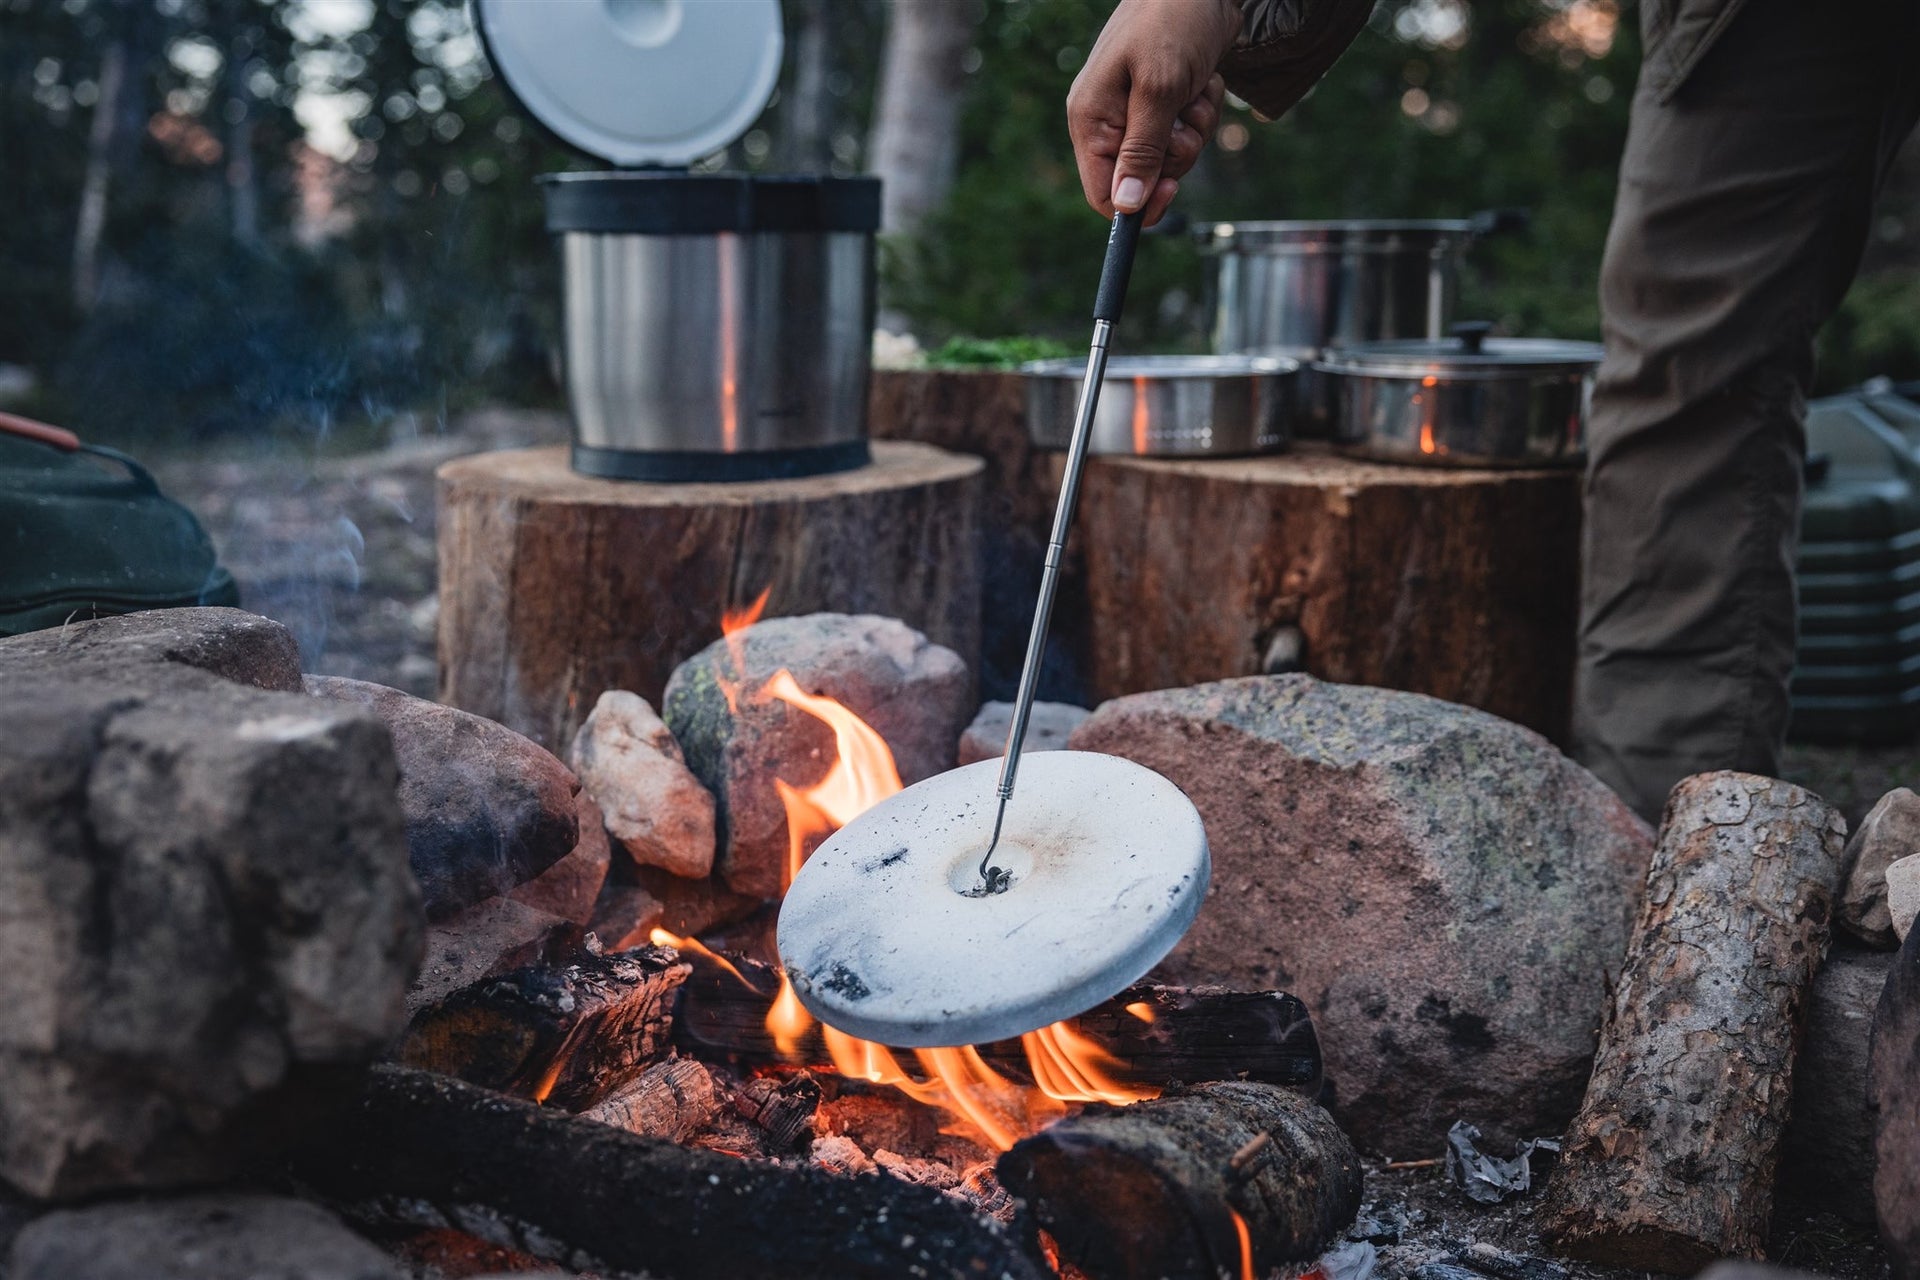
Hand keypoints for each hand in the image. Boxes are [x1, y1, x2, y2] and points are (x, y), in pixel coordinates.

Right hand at [1066, 0, 1238, 225]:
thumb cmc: (1173, 22)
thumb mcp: (1158, 89)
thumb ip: (1142, 151)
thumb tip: (1125, 206)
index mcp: (1091, 118)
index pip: (1102, 191)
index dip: (1136, 203)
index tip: (1171, 190)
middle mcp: (1110, 119)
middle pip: (1143, 178)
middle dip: (1175, 155)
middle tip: (1185, 121)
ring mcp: (1138, 110)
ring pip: (1171, 156)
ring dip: (1194, 130)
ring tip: (1195, 92)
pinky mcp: (1165, 101)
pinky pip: (1188, 131)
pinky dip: (1203, 111)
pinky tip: (1202, 83)